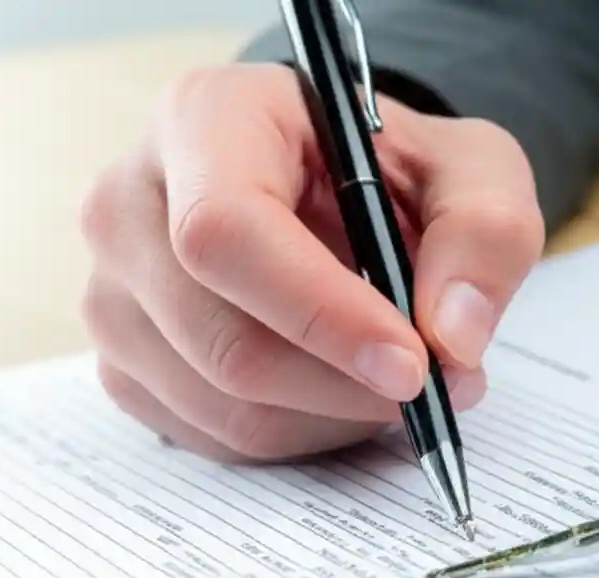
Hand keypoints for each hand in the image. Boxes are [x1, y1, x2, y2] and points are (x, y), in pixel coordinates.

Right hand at [80, 64, 542, 460]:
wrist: (337, 186)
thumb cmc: (394, 168)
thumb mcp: (473, 168)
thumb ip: (485, 233)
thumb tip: (454, 337)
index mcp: (205, 121)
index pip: (226, 231)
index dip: (321, 312)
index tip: (412, 364)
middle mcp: (130, 203)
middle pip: (223, 339)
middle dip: (349, 386)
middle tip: (443, 386)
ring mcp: (114, 291)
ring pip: (222, 403)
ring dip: (336, 415)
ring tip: (402, 379)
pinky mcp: (126, 362)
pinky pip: (215, 435)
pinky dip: (303, 432)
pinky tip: (345, 388)